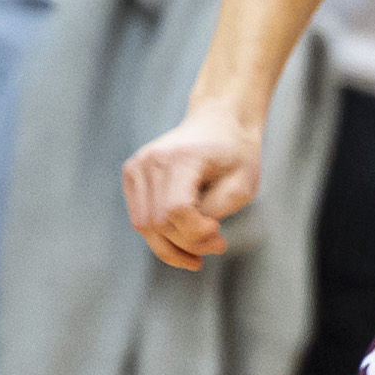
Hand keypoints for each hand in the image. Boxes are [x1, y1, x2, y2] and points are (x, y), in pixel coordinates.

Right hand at [121, 100, 262, 271]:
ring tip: (199, 251)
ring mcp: (136, 167)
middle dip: (188, 244)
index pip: (176, 209)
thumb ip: (217, 210)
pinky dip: (160, 235)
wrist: (218, 122)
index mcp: (181, 157)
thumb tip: (191, 235)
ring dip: (172, 246)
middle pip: (159, 222)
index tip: (219, 231)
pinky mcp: (131, 174)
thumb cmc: (236, 155)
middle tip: (217, 245)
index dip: (197, 232)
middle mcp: (151, 160)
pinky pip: (139, 218)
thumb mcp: (243, 184)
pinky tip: (183, 236)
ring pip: (144, 225)